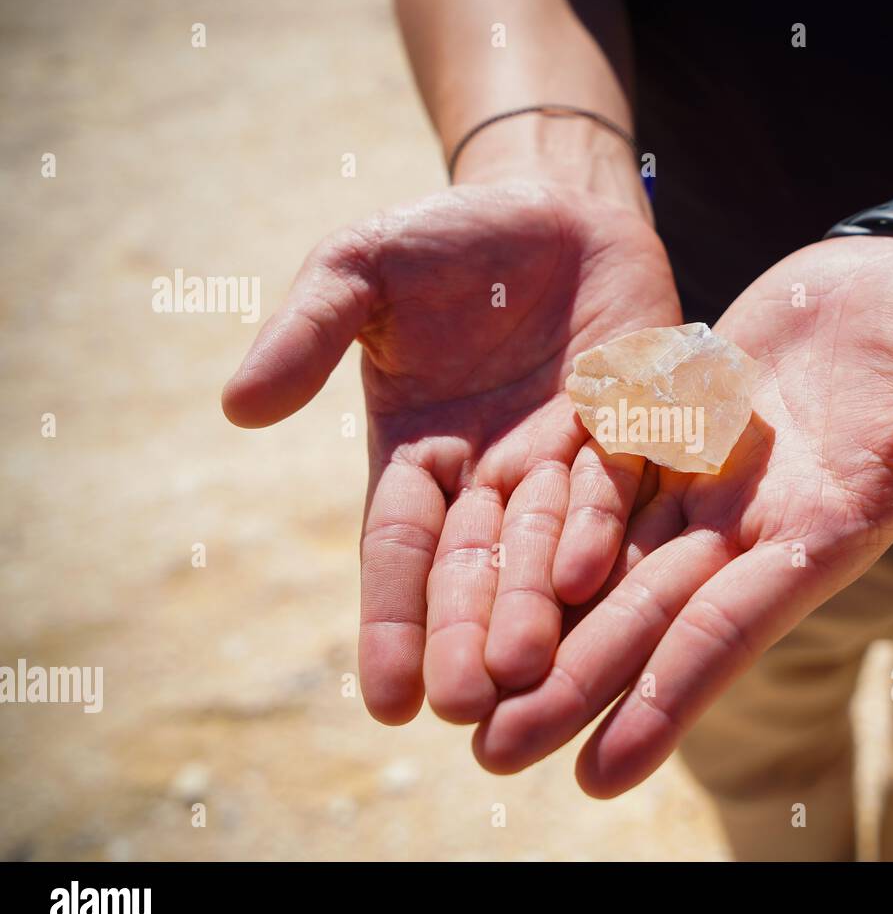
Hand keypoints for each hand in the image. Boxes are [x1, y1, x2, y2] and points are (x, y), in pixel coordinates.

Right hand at [222, 181, 679, 725]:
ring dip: (538, 608)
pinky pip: (618, 485)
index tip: (386, 699)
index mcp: (421, 456)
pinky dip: (602, 528)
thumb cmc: (446, 241)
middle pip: (479, 568)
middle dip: (470, 637)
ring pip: (550, 546)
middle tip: (467, 709)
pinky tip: (588, 577)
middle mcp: (494, 476)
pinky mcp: (633, 429)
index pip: (401, 550)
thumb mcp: (359, 270)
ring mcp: (565, 459)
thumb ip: (308, 333)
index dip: (392, 620)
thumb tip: (239, 409)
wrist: (553, 205)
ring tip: (526, 672)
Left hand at [472, 235, 892, 794]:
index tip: (601, 771)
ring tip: (466, 678)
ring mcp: (708, 471)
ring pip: (607, 554)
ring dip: (539, 615)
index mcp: (824, 530)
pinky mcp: (675, 417)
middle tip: (491, 750)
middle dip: (574, 682)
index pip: (734, 628)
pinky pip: (596, 467)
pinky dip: (543, 514)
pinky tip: (475, 556)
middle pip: (648, 611)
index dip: (670, 697)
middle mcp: (753, 520)